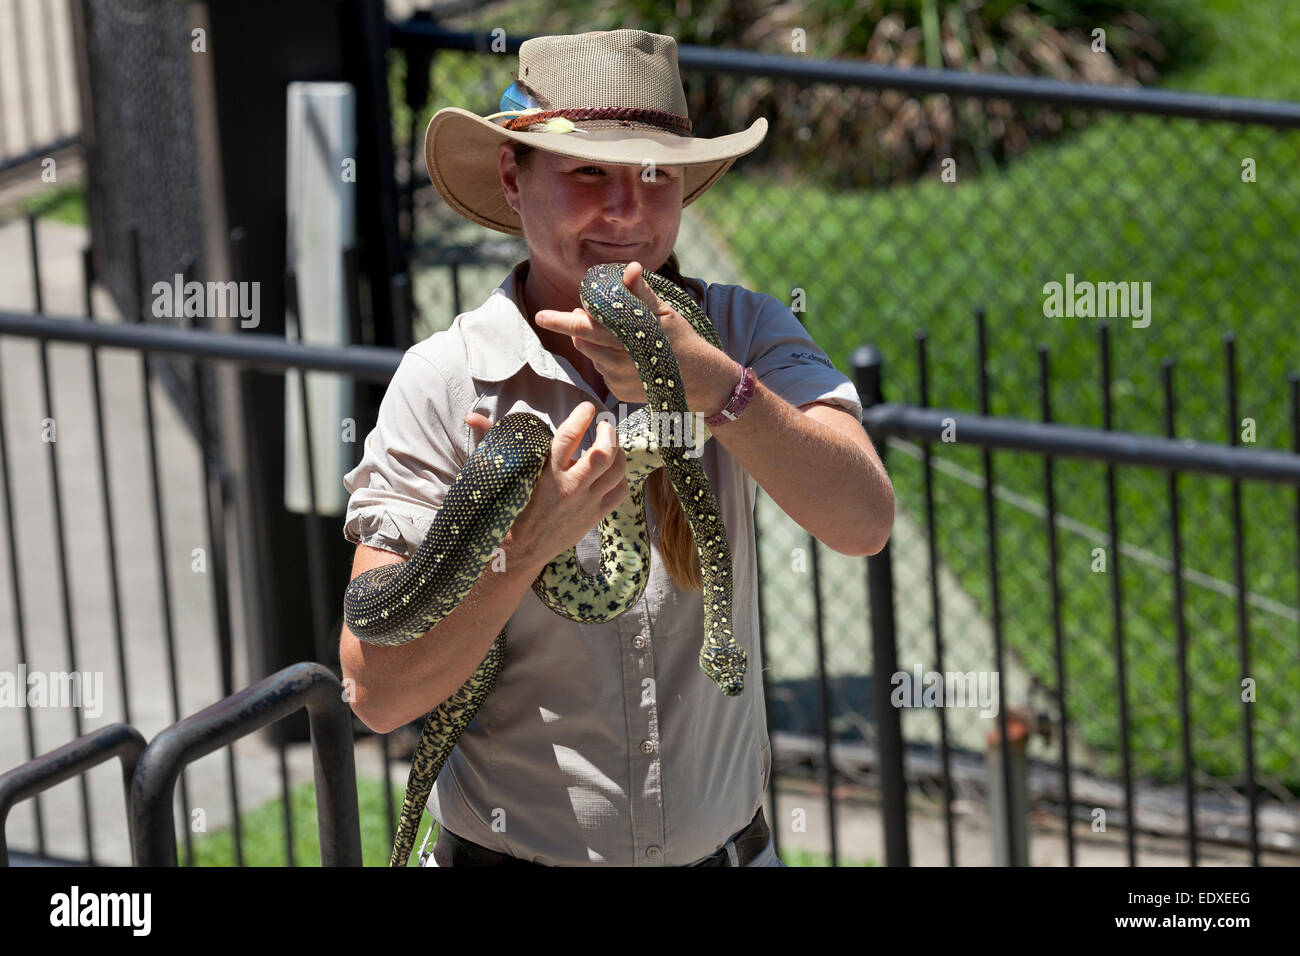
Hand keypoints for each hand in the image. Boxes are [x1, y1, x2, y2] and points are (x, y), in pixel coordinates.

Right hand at [464, 403, 627, 568]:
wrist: (520, 550)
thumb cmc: (509, 507)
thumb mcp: (503, 474)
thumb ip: (490, 439)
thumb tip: (472, 416)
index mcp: (547, 474)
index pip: (569, 436)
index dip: (581, 417)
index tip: (587, 407)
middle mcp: (570, 487)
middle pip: (603, 453)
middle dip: (608, 433)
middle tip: (604, 425)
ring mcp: (585, 503)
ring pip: (616, 471)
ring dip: (618, 452)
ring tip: (612, 444)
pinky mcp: (594, 516)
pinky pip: (619, 492)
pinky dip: (621, 477)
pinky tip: (613, 470)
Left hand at [534, 261, 733, 412]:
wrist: (699, 380)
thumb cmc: (682, 340)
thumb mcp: (665, 313)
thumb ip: (642, 294)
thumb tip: (631, 268)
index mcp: (629, 338)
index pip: (587, 327)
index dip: (563, 320)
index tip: (540, 316)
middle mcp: (619, 361)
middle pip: (582, 339)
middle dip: (574, 324)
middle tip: (579, 311)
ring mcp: (618, 379)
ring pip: (590, 353)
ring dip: (592, 339)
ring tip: (611, 330)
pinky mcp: (618, 391)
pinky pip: (601, 369)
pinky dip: (605, 357)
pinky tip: (624, 353)